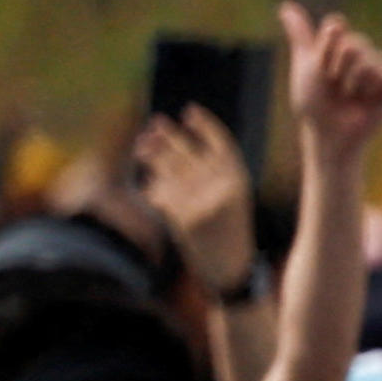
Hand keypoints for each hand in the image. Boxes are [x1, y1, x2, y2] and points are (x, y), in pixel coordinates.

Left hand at [134, 108, 255, 297]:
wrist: (230, 270)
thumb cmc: (228, 233)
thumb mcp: (228, 199)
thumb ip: (207, 173)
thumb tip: (170, 139)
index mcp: (239, 180)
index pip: (221, 143)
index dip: (205, 125)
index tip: (190, 110)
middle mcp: (224, 186)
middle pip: (189, 151)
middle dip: (170, 136)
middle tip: (154, 124)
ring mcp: (205, 200)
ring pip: (170, 168)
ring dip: (153, 156)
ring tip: (142, 148)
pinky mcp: (186, 216)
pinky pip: (160, 194)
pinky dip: (153, 192)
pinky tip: (151, 192)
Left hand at [282, 2, 381, 170]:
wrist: (330, 133)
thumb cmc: (314, 102)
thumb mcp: (306, 63)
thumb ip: (301, 35)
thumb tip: (286, 5)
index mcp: (338, 44)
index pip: (335, 27)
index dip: (325, 48)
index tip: (320, 67)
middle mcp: (360, 53)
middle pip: (353, 42)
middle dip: (338, 67)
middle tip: (336, 86)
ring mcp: (378, 68)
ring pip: (367, 59)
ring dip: (353, 81)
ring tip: (352, 96)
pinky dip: (371, 90)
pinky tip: (368, 101)